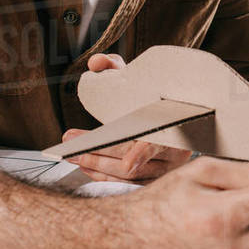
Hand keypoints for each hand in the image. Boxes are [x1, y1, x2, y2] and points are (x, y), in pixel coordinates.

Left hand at [64, 52, 191, 181]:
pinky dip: (105, 177)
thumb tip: (95, 63)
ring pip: (129, 177)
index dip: (141, 152)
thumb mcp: (133, 75)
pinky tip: (86, 166)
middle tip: (72, 147)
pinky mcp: (157, 181)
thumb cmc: (149, 93)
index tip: (126, 163)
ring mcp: (168, 170)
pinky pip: (129, 184)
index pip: (159, 141)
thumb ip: (113, 66)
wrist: (171, 110)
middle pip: (135, 162)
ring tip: (73, 156)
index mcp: (176, 126)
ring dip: (97, 167)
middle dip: (99, 154)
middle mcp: (177, 153)